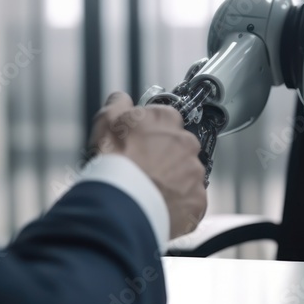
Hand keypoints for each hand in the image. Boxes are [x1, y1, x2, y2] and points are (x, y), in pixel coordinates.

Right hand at [90, 92, 206, 238]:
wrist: (122, 205)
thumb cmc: (114, 163)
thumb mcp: (105, 122)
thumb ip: (117, 104)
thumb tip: (121, 99)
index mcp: (166, 120)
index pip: (165, 118)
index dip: (151, 131)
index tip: (141, 142)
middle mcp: (186, 143)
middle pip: (179, 147)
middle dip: (165, 156)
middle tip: (144, 169)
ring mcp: (194, 173)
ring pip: (187, 174)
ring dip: (172, 180)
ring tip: (149, 190)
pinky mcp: (197, 200)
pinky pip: (190, 200)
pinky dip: (178, 203)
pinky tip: (159, 204)